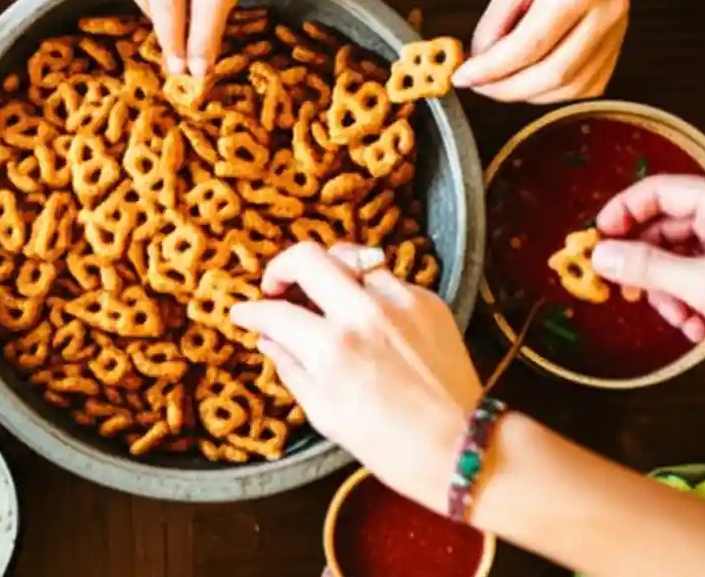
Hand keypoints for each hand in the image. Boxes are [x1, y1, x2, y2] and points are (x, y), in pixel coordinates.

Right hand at [231, 242, 479, 512]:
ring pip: (351, 258)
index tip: (243, 312)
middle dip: (281, 266)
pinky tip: (367, 315)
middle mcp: (365, 313)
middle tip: (276, 285)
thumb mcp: (325, 414)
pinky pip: (386, 279)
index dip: (250, 311)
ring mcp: (401, 302)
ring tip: (323, 294)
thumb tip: (268, 340)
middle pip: (308, 256)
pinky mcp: (428, 301)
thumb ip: (292, 368)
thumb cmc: (388, 444)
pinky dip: (367, 290)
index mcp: (333, 349)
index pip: (275, 312)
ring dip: (328, 272)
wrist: (460, 447)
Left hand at [452, 0, 628, 102]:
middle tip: (478, 86)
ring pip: (570, 87)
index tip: (461, 78)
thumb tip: (477, 71)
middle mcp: (606, 10)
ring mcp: (619, 29)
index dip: (490, 71)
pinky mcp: (619, 43)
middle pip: (553, 74)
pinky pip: (585, 85)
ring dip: (528, 94)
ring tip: (500, 80)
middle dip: (507, 89)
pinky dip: (553, 92)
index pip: (528, 47)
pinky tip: (530, 78)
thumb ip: (492, 28)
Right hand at [592, 176, 704, 350]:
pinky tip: (697, 327)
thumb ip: (647, 267)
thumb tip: (600, 256)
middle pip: (665, 227)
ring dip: (669, 291)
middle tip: (634, 294)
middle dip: (647, 265)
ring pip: (680, 256)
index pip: (658, 190)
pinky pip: (700, 274)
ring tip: (680, 321)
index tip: (598, 241)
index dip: (622, 212)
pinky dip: (690, 300)